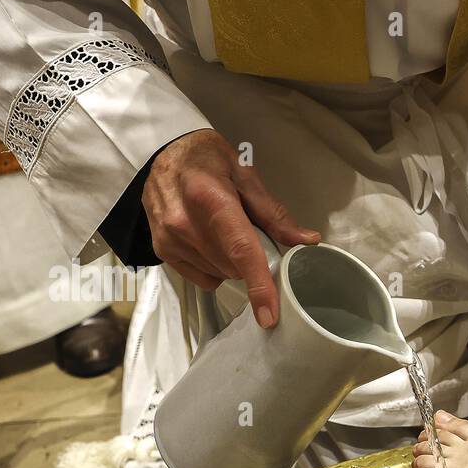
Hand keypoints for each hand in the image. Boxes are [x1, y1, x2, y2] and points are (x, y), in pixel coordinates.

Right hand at [142, 128, 321, 327]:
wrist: (161, 151)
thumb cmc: (208, 159)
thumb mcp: (244, 174)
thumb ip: (273, 213)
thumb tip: (306, 241)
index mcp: (211, 199)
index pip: (241, 250)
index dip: (259, 285)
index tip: (269, 315)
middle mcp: (185, 223)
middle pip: (234, 266)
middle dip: (251, 259)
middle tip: (248, 231)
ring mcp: (170, 239)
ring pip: (220, 274)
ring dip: (232, 263)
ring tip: (223, 230)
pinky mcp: (162, 250)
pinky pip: (202, 278)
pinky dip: (215, 268)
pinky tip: (209, 242)